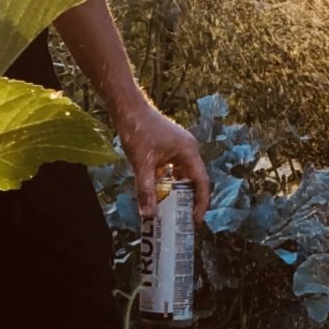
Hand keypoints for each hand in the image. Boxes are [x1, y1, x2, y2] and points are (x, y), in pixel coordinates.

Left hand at [117, 100, 210, 223]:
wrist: (127, 107)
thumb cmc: (138, 130)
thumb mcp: (142, 163)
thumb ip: (146, 190)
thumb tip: (148, 215)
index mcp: (189, 151)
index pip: (201, 182)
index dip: (200, 203)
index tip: (195, 221)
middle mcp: (187, 149)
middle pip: (193, 180)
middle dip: (189, 201)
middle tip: (183, 221)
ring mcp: (178, 147)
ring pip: (181, 175)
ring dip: (176, 192)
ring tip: (171, 211)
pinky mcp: (167, 147)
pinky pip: (172, 169)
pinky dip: (167, 182)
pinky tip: (157, 194)